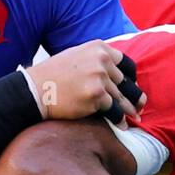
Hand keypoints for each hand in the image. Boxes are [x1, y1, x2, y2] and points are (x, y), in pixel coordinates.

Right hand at [26, 41, 144, 127]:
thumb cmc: (53, 76)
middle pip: (127, 83)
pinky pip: (115, 111)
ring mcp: (100, 77)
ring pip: (123, 99)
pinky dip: (120, 120)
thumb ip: (97, 62)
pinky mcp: (97, 96)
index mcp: (99, 48)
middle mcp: (102, 60)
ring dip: (130, 111)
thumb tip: (116, 77)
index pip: (126, 64)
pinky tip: (122, 125)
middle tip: (140, 106)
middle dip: (135, 97)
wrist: (34, 89)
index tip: (132, 87)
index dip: (131, 78)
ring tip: (135, 118)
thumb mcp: (77, 57)